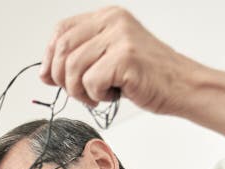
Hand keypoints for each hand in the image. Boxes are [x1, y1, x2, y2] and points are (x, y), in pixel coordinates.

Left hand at [40, 6, 200, 114]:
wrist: (180, 86)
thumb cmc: (144, 76)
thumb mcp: (107, 59)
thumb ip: (78, 59)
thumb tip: (44, 74)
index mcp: (107, 16)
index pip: (61, 31)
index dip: (50, 57)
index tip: (51, 78)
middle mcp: (113, 21)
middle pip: (62, 49)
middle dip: (62, 78)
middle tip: (79, 92)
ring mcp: (120, 37)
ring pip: (73, 68)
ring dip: (80, 91)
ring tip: (98, 94)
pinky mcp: (126, 56)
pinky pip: (90, 81)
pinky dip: (96, 95)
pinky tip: (113, 94)